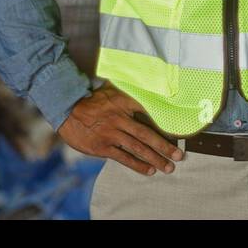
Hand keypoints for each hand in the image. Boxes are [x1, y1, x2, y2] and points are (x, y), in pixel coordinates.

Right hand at [58, 85, 184, 174]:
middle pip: (146, 135)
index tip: (180, 131)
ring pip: (138, 148)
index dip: (165, 122)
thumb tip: (149, 77)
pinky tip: (150, 170)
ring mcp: (111, 134)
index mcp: (124, 102)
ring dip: (155, 159)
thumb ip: (129, 85)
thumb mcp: (111, 88)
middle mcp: (119, 119)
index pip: (149, 112)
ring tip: (168, 167)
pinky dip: (138, 165)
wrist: (67, 111)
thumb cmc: (92, 100)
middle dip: (165, 147)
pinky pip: (124, 158)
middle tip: (179, 156)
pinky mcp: (102, 147)